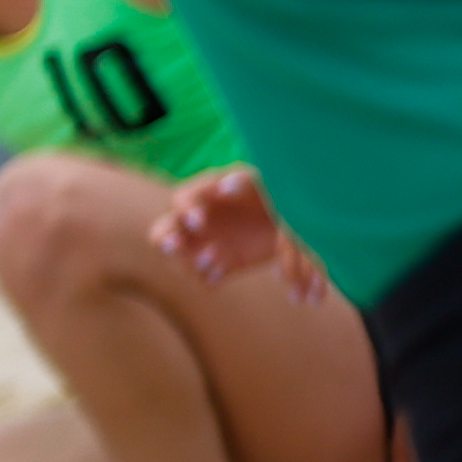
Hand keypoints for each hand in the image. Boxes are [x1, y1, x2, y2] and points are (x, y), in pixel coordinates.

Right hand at [153, 167, 332, 302]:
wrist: (299, 222)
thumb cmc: (278, 193)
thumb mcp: (265, 183)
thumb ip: (244, 182)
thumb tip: (224, 187)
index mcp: (204, 195)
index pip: (180, 201)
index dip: (185, 212)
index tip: (200, 221)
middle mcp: (197, 222)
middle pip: (162, 232)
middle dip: (166, 240)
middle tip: (176, 246)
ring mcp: (206, 246)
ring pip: (178, 260)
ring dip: (188, 262)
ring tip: (214, 259)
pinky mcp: (222, 266)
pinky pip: (203, 279)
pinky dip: (208, 279)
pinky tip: (222, 272)